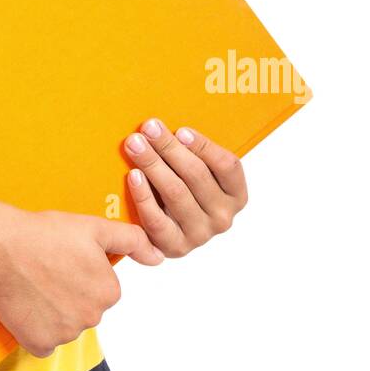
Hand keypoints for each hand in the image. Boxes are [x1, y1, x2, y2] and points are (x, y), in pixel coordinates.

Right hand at [0, 205, 164, 357]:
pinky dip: (36, 328)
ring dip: (53, 311)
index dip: (84, 272)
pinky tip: (27, 305)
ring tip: (34, 284)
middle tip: (48, 269)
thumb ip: (132, 240)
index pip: (103, 288)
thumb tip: (159, 258)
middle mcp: (92, 318)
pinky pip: (43, 342)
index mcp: (109, 292)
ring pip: (65, 325)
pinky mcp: (39, 344)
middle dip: (70, 293)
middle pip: (85, 308)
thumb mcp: (94, 227)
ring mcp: (65, 335)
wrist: (1, 248)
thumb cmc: (46, 233)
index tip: (65, 259)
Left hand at [122, 118, 247, 257]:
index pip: (228, 166)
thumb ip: (191, 151)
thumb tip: (165, 124)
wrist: (168, 230)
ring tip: (135, 144)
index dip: (204, 146)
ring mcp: (200, 234)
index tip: (180, 130)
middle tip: (149, 128)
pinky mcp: (174, 247)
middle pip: (196, 175)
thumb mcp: (197, 171)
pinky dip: (143, 195)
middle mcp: (222, 217)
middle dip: (169, 147)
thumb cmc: (184, 187)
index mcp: (236, 195)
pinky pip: (156, 219)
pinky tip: (133, 175)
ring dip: (153, 164)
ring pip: (176, 193)